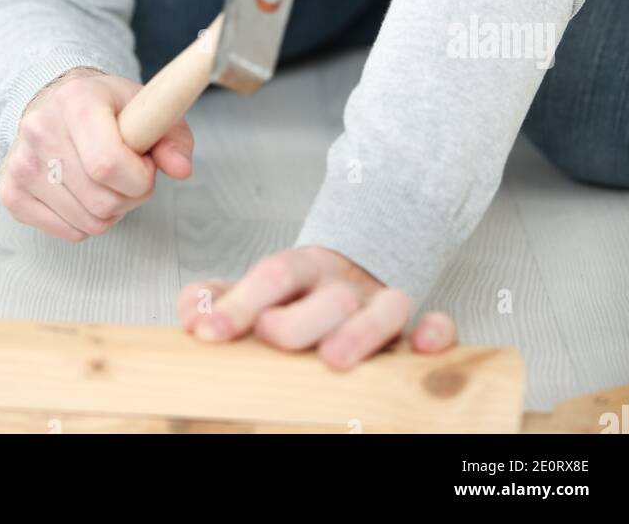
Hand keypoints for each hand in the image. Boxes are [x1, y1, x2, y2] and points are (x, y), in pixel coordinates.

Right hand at [0, 67, 193, 239]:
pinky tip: (84, 191)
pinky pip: (67, 233)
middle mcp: (39, 130)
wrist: (55, 101)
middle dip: (129, 197)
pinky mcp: (10, 192)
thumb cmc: (107, 107)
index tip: (146, 166)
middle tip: (129, 175)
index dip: (140, 178)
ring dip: (110, 211)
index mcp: (75, 100)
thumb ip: (173, 137)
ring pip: (87, 223)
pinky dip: (85, 221)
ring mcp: (20, 164)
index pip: (108, 164)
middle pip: (101, 201)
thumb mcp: (147, 108)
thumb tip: (181, 169)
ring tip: (105, 180)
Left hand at [178, 244, 456, 368]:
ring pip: (387, 306)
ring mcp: (382, 303)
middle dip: (299, 318)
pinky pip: (437, 323)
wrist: (355, 271)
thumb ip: (220, 297)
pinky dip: (435, 333)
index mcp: (301, 269)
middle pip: (329, 294)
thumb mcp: (256, 290)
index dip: (239, 303)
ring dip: (361, 332)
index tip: (207, 332)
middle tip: (271, 337)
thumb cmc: (297, 295)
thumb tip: (191, 313)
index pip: (272, 276)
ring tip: (333, 360)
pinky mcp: (416, 326)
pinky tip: (421, 346)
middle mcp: (344, 283)